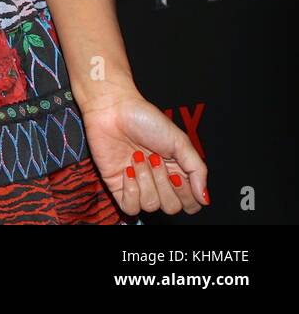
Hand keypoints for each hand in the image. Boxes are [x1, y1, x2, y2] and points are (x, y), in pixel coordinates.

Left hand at [81, 88, 208, 216]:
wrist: (112, 109)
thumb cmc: (145, 119)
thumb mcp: (179, 141)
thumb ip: (197, 170)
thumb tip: (205, 197)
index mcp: (177, 172)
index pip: (190, 203)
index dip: (186, 194)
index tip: (176, 173)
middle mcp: (158, 182)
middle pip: (171, 207)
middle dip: (163, 183)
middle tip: (154, 159)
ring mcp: (138, 185)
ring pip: (151, 206)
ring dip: (145, 180)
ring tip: (137, 157)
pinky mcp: (118, 185)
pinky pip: (130, 207)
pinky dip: (131, 191)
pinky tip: (127, 170)